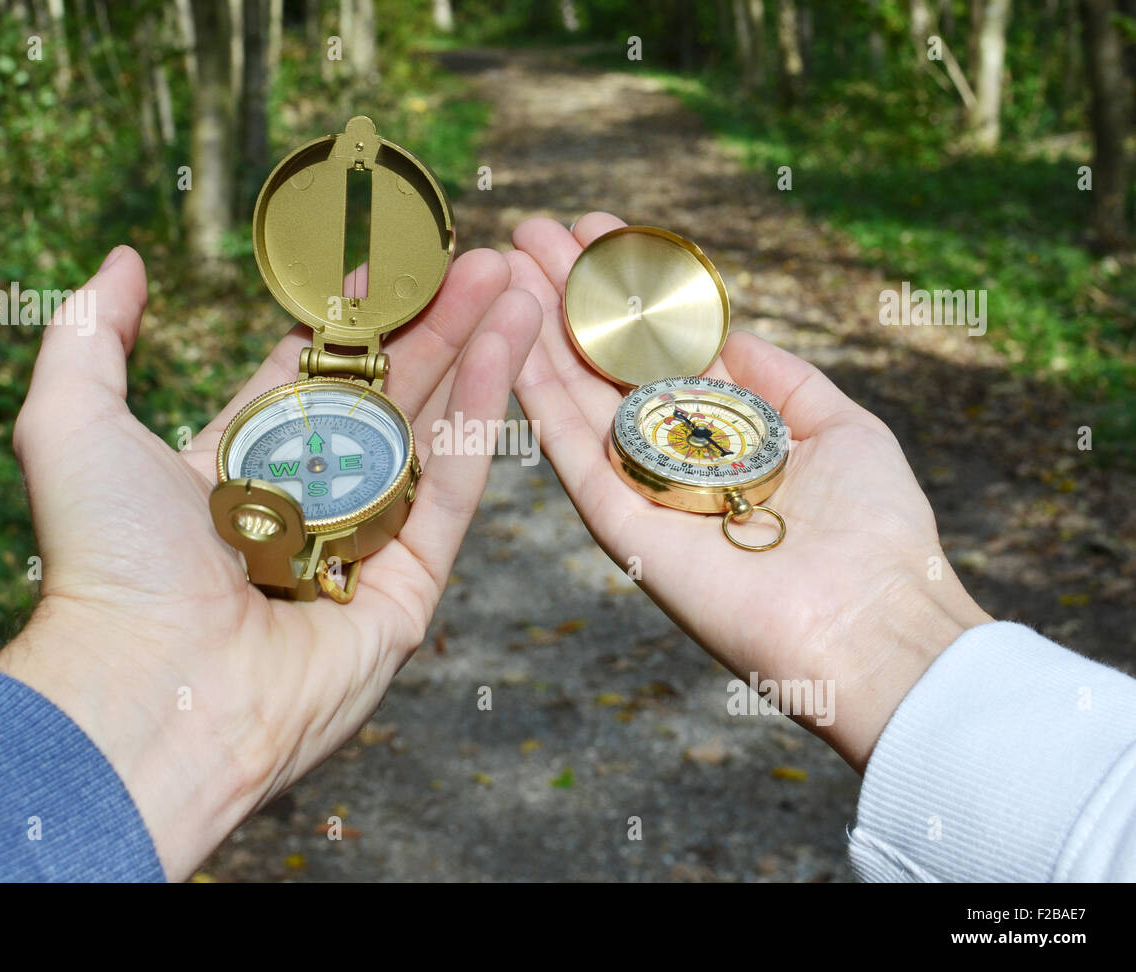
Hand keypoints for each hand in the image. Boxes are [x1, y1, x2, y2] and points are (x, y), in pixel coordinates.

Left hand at [0, 245, 540, 878]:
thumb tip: (125, 262)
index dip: (349, 323)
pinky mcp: (408, 593)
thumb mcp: (71, 422)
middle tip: (480, 261)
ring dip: (474, 354)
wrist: (150, 691)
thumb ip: (93, 334)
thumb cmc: (103, 563)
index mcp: (232, 471)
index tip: (386, 266)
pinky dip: (481, 416)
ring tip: (516, 285)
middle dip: (431, 325)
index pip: (307, 382)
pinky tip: (506, 345)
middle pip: (382, 399)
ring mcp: (361, 551)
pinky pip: (450, 491)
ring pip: (429, 436)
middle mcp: (301, 508)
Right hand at [507, 213, 990, 772]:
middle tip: (534, 229)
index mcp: (723, 432)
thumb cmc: (876, 530)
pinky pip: (568, 450)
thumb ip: (781, 379)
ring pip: (577, 396)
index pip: (661, 346)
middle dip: (572, 293)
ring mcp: (640, 488)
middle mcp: (673, 457)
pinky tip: (515, 334)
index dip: (630, 288)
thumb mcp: (842, 426)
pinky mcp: (618, 524)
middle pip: (609, 362)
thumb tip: (732, 334)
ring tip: (511, 261)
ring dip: (541, 327)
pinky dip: (538, 391)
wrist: (869, 624)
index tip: (599, 228)